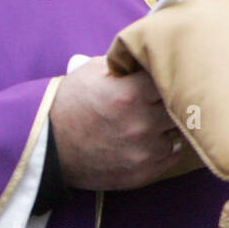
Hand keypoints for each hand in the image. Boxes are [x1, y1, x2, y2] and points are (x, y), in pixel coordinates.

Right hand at [49, 56, 180, 190]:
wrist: (46, 145)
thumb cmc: (72, 102)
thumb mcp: (95, 71)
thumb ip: (130, 63)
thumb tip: (159, 54)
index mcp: (130, 95)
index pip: (173, 79)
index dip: (171, 76)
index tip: (168, 75)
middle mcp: (140, 125)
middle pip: (182, 108)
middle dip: (176, 101)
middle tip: (167, 97)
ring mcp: (143, 153)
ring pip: (180, 134)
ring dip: (171, 126)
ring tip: (154, 120)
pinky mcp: (143, 174)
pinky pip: (171, 156)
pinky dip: (165, 147)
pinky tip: (149, 139)